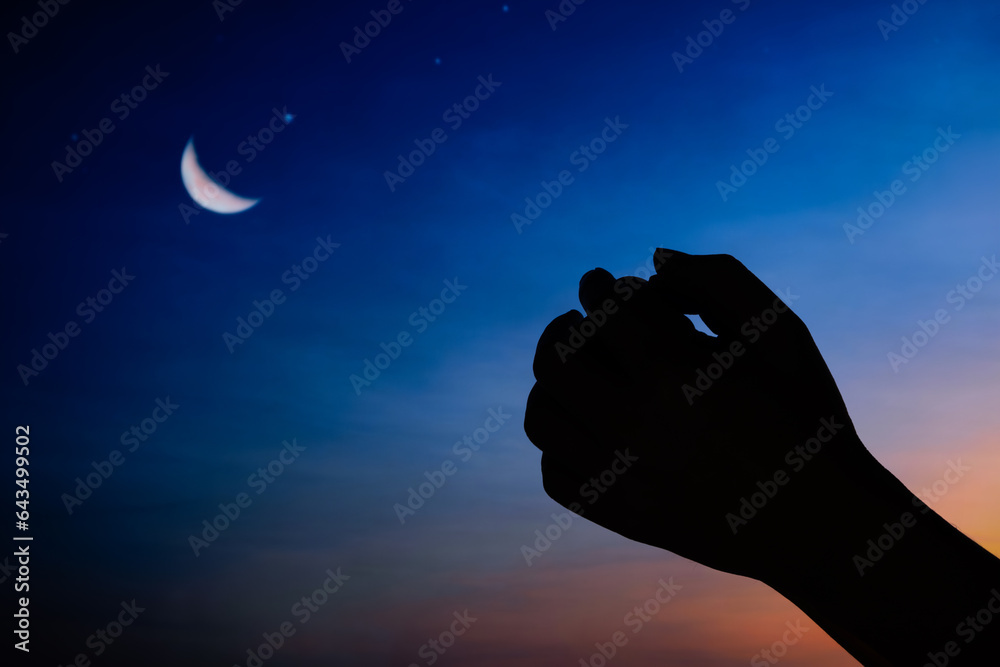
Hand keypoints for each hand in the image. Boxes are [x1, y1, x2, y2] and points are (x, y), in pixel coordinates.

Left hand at [525, 249, 881, 581]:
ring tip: (580, 375)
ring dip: (555, 384)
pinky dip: (560, 444)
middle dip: (565, 328)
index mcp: (675, 370)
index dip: (598, 287)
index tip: (602, 285)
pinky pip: (553, 473)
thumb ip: (716, 279)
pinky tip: (590, 428)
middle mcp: (635, 425)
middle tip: (581, 325)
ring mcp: (621, 476)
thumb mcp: (778, 333)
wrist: (821, 523)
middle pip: (556, 357)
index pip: (603, 308)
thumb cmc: (804, 414)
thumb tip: (653, 258)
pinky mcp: (620, 516)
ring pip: (542, 415)